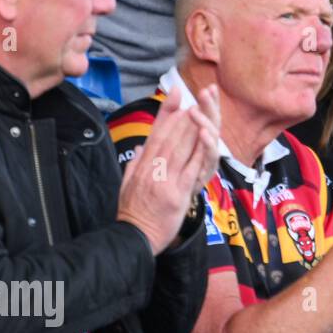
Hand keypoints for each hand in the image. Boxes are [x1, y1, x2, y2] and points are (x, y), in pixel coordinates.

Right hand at [117, 86, 220, 254]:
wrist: (132, 238)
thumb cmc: (132, 213)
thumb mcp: (127, 184)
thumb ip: (135, 164)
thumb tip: (142, 146)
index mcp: (141, 166)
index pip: (155, 134)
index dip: (165, 112)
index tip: (175, 94)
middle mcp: (151, 170)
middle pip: (168, 138)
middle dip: (181, 116)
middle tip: (193, 98)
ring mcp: (164, 181)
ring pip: (179, 150)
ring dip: (190, 129)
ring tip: (200, 111)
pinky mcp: (176, 194)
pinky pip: (190, 169)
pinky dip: (197, 152)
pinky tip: (205, 139)